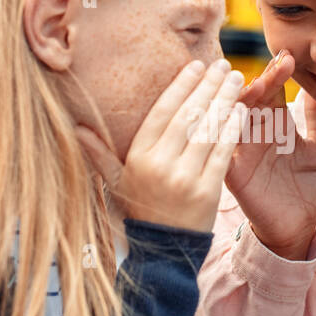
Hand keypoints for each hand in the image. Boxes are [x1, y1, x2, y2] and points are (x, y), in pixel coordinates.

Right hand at [76, 59, 245, 232]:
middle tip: (223, 64)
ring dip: (225, 100)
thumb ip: (98, 153)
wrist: (163, 251)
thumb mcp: (114, 182)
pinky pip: (223, 152)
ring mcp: (186, 178)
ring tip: (236, 79)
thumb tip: (75, 127)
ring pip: (208, 129)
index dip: (181, 86)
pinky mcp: (208, 191)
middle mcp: (161, 164)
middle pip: (189, 115)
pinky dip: (232, 128)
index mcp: (139, 157)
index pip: (163, 112)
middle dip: (208, 86)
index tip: (196, 65)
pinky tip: (240, 110)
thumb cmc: (139, 209)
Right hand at [226, 50, 315, 259]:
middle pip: (252, 100)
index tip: (289, 57)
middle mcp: (255, 133)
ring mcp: (241, 152)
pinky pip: (220, 150)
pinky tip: (229, 118)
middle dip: (263, 82)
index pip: (272, 91)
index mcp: (276, 125)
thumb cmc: (310, 188)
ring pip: (232, 118)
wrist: (301, 227)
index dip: (278, 74)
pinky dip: (222, 133)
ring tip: (253, 84)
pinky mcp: (232, 173)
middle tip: (277, 66)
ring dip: (241, 101)